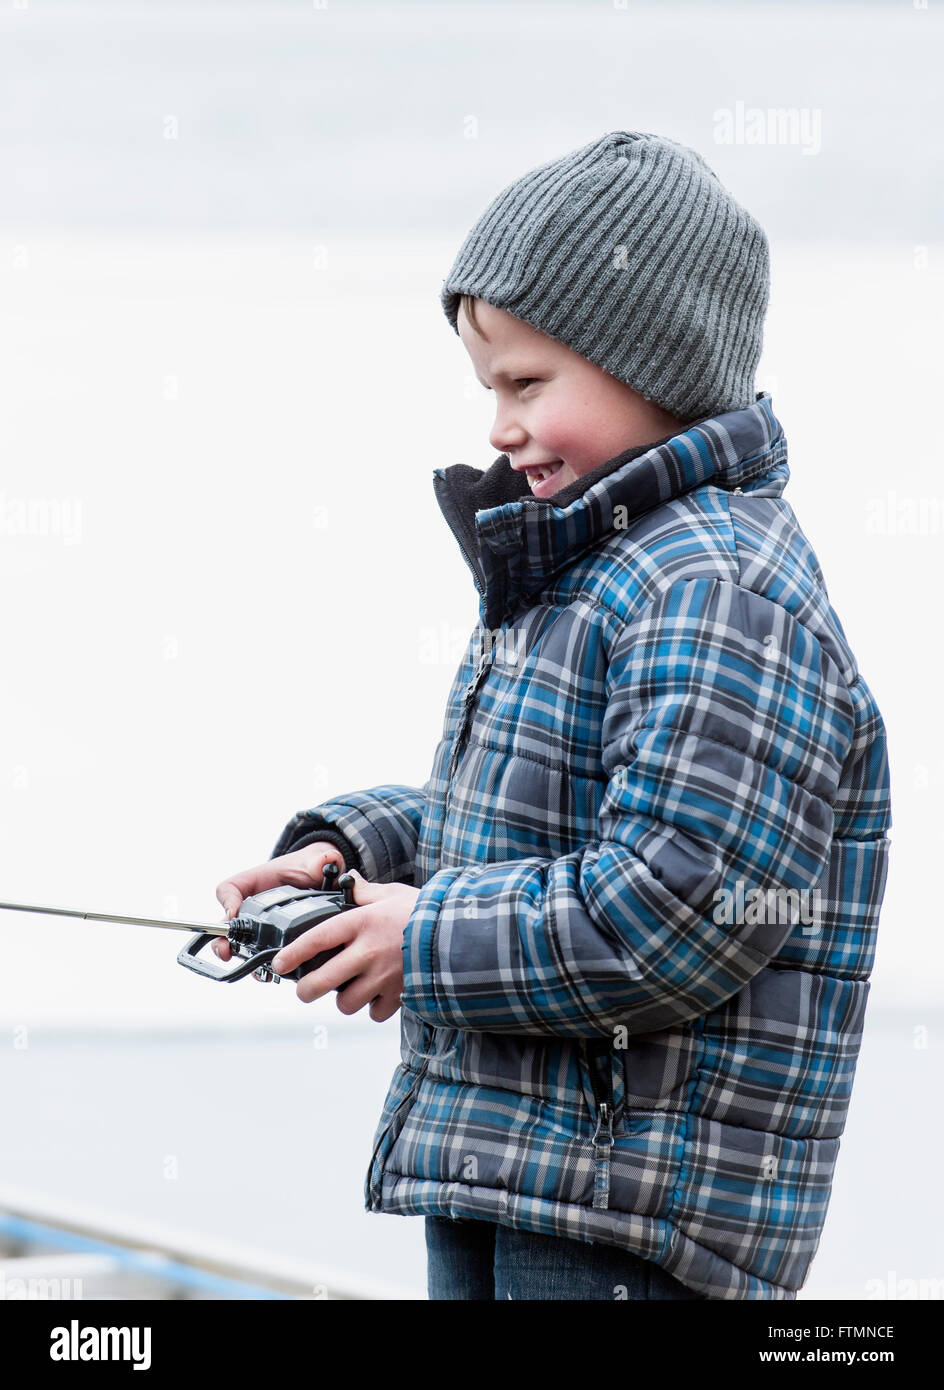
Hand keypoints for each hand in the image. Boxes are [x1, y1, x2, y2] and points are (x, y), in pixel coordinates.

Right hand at [212, 843, 345, 964]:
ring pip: (243, 945)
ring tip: (253, 968)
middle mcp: (257, 906)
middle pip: (228, 924)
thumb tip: (327, 861)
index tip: (233, 913)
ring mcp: (266, 925)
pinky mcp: (278, 941)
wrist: (327, 880)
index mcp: (258, 883)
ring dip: (243, 957)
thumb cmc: (313, 868)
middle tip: (226, 951)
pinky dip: (264, 967)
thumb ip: (319, 861)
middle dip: (223, 940)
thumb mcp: (316, 862)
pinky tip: (271, 974)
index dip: (227, 901)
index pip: (230, 888)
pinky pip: (263, 957)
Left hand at [268, 868, 419, 1022]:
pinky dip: (373, 1008)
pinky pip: (375, 1013)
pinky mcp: (399, 994)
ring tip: (351, 988)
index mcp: (361, 922)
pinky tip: (378, 994)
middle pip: (321, 982)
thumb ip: (365, 891)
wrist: (460, 932)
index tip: (280, 963)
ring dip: (345, 999)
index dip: (293, 954)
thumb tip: (350, 880)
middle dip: (306, 990)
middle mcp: (367, 951)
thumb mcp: (392, 893)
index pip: (316, 939)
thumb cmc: (425, 911)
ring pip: (346, 1003)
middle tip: (305, 989)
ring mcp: (383, 976)